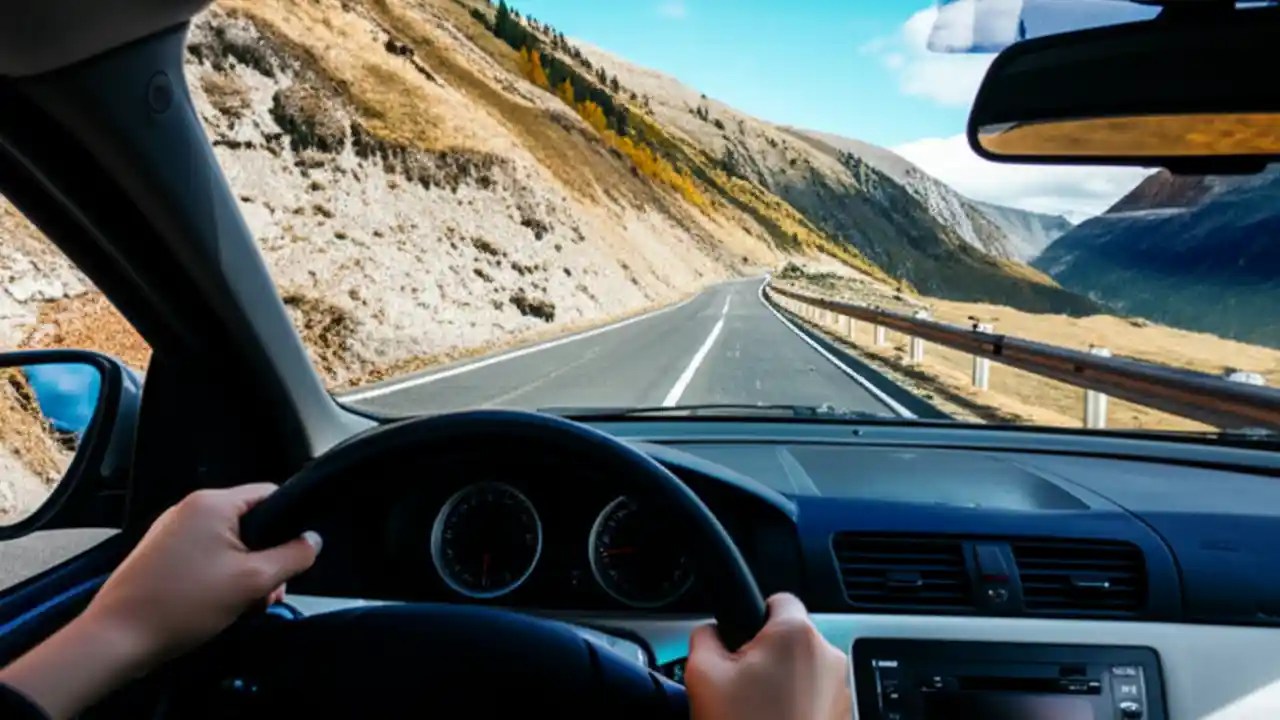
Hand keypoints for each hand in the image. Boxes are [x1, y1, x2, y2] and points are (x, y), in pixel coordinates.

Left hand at [1, 484, 320, 719]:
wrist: (118, 638)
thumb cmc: (184, 604)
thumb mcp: (253, 581)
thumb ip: (293, 556)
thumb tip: (313, 540)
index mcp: (212, 503)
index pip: (270, 494)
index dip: (290, 524)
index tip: (292, 558)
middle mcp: (189, 508)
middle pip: (251, 523)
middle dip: (267, 558)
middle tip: (268, 594)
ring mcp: (171, 530)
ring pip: (229, 543)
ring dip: (245, 572)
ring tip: (243, 605)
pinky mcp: (160, 554)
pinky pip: (205, 555)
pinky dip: (220, 576)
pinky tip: (219, 605)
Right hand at [686, 593, 850, 719]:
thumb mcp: (702, 674)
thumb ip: (704, 636)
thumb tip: (711, 631)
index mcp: (796, 635)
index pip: (777, 599)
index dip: (752, 617)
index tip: (739, 641)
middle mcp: (828, 656)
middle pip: (789, 638)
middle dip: (764, 656)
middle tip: (740, 685)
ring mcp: (841, 689)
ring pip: (802, 669)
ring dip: (781, 682)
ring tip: (756, 711)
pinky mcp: (842, 716)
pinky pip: (814, 697)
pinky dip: (795, 705)